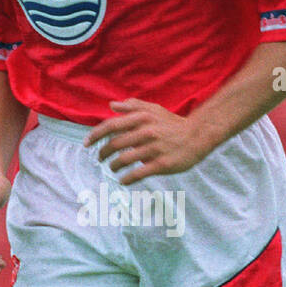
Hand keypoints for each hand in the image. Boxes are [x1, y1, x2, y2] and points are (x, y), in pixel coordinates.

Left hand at [84, 99, 211, 183]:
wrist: (199, 136)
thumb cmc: (173, 123)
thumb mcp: (154, 110)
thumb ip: (132, 106)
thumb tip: (111, 105)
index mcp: (142, 118)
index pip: (111, 126)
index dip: (95, 135)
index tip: (86, 144)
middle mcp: (146, 132)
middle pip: (114, 144)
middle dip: (103, 153)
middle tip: (100, 159)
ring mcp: (154, 149)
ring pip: (124, 159)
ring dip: (114, 166)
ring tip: (113, 169)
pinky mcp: (161, 164)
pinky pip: (138, 173)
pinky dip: (126, 178)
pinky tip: (122, 181)